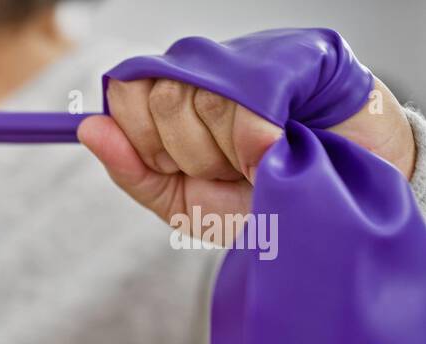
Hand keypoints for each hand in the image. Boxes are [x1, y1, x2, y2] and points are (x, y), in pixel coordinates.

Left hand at [77, 75, 416, 239]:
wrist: (338, 204)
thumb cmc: (262, 199)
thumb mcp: (183, 200)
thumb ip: (132, 170)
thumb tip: (87, 128)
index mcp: (174, 94)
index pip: (123, 90)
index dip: (142, 139)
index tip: (174, 167)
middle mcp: (206, 66)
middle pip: (160, 97)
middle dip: (188, 154)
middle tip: (227, 169)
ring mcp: (249, 58)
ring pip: (204, 99)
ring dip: (228, 153)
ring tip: (259, 162)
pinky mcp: (293, 58)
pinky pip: (250, 100)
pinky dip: (257, 141)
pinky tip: (279, 148)